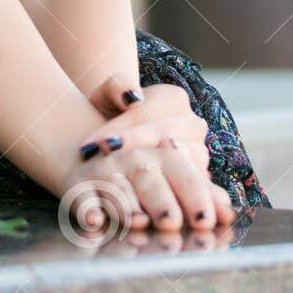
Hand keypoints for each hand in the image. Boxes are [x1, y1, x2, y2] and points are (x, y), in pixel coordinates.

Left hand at [57, 81, 234, 231]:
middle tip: (103, 164)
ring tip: (119, 185)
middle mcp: (193, 124)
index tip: (93, 147)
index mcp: (174, 99)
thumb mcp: (106, 92)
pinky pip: (187, 189)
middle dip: (133, 152)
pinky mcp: (198, 180)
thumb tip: (133, 98)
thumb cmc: (112, 112)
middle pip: (166, 139)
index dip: (121, 132)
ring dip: (151, 176)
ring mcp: (199, 153)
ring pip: (181, 165)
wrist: (121, 132)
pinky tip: (143, 208)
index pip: (148, 115)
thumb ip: (117, 85)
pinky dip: (168, 197)